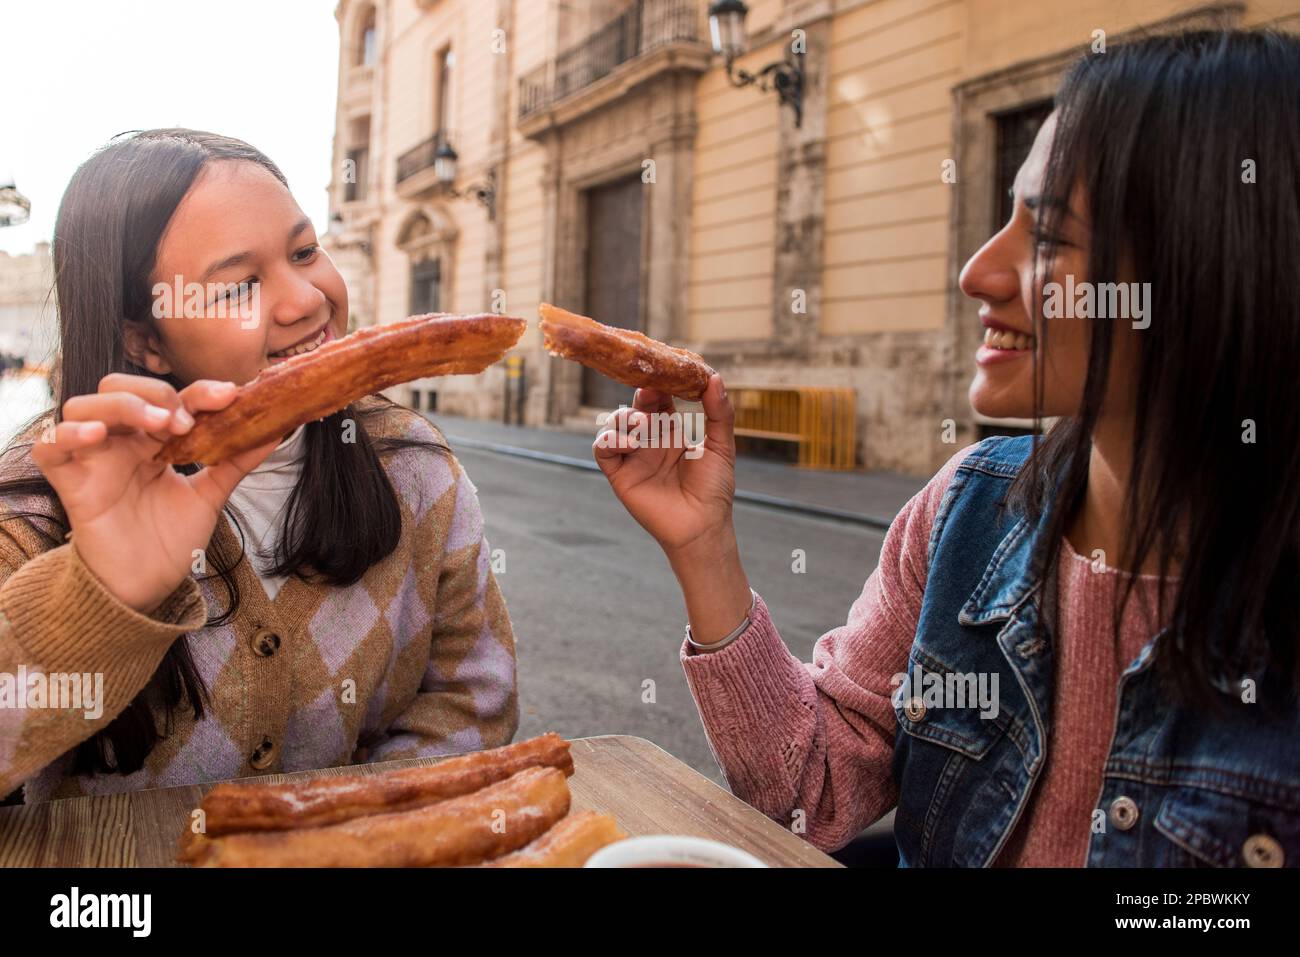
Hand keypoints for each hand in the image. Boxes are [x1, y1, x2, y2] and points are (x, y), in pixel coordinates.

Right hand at [30, 374, 277, 613]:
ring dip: (122, 406)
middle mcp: (120, 442)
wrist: (147, 584)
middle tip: (185, 422)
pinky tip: (96, 435)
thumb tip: (277, 430)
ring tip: (158, 427)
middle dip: (156, 394)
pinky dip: (68, 433)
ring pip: (85, 405)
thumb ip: (236, 461)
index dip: (198, 391)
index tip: (230, 396)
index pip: (169, 398)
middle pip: (121, 387)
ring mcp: (92, 459)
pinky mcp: (69, 482)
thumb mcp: (211, 496)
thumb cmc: (170, 540)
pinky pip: (50, 445)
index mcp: (152, 440)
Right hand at [593, 373, 736, 558]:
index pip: (659, 397)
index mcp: (671, 430)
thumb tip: (715, 377)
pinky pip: (604, 450)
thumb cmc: (714, 489)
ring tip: (643, 423)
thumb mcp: (721, 446)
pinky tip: (631, 444)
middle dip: (641, 395)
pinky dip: (611, 441)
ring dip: (624, 417)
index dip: (658, 383)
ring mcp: (633, 457)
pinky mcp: (620, 475)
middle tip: (650, 391)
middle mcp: (649, 440)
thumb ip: (718, 412)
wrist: (702, 526)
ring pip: (614, 424)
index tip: (664, 371)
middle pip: (635, 406)